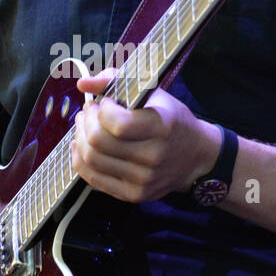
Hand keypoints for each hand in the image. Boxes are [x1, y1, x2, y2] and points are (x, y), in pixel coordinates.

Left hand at [71, 71, 220, 202]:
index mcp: (162, 128)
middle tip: (89, 112)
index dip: (103, 110)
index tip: (106, 102)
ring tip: (85, 126)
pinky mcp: (133, 194)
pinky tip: (82, 145)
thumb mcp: (153, 93)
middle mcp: (154, 157)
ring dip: (80, 138)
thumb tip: (83, 84)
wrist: (195, 157)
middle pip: (98, 142)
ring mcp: (143, 180)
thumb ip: (116, 81)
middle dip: (86, 121)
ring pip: (91, 160)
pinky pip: (93, 178)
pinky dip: (80, 159)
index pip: (118, 124)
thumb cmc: (171, 120)